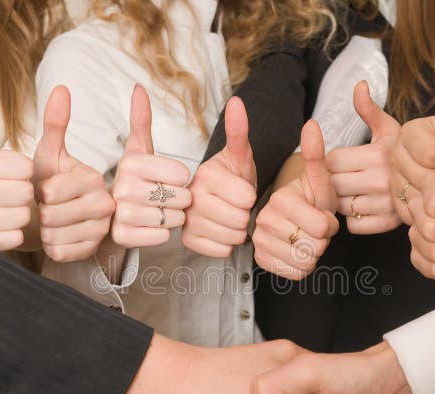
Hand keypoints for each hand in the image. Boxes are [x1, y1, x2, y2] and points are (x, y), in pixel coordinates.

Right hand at [0, 69, 33, 250]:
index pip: (23, 167)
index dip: (25, 170)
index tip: (13, 171)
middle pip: (23, 193)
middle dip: (24, 192)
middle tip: (11, 191)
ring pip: (20, 217)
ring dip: (21, 213)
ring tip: (7, 207)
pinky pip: (12, 239)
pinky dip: (13, 233)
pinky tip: (2, 223)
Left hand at [34, 86, 114, 261]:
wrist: (60, 214)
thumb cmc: (51, 179)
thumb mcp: (50, 152)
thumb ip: (55, 123)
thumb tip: (61, 88)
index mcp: (93, 177)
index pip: (52, 191)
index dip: (39, 192)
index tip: (44, 189)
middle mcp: (105, 204)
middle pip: (53, 215)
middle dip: (41, 212)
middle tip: (46, 207)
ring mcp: (102, 230)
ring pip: (55, 236)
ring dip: (44, 230)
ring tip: (50, 221)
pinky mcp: (94, 250)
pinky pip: (60, 252)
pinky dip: (51, 246)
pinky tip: (55, 237)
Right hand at [111, 84, 191, 247]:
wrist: (108, 213)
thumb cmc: (133, 179)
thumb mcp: (137, 149)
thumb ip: (141, 120)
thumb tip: (139, 87)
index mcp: (132, 163)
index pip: (182, 174)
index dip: (182, 179)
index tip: (169, 179)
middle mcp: (124, 188)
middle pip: (181, 198)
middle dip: (180, 200)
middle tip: (164, 197)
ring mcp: (122, 214)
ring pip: (174, 219)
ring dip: (174, 217)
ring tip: (158, 210)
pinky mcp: (123, 236)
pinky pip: (163, 236)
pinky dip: (163, 233)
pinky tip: (151, 225)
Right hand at [182, 97, 256, 257]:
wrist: (214, 201)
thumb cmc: (230, 178)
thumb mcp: (238, 155)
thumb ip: (238, 131)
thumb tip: (237, 101)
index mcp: (203, 174)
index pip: (246, 198)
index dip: (250, 197)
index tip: (240, 191)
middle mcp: (189, 197)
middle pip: (239, 220)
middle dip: (244, 215)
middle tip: (235, 207)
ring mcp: (184, 221)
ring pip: (232, 237)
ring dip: (237, 231)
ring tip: (228, 218)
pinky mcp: (186, 241)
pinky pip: (222, 250)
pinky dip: (226, 244)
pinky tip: (220, 232)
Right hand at [253, 120, 338, 279]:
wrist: (294, 217)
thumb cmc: (309, 199)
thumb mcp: (318, 179)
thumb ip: (315, 155)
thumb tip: (311, 124)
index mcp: (280, 200)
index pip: (322, 228)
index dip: (330, 225)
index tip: (319, 213)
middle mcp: (263, 220)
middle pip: (314, 246)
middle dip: (321, 239)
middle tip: (312, 227)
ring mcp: (258, 241)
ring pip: (305, 261)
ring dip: (312, 253)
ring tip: (304, 237)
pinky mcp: (260, 260)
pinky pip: (295, 273)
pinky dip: (302, 266)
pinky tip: (296, 251)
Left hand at [329, 81, 400, 233]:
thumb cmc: (405, 154)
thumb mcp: (389, 129)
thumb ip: (369, 109)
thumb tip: (359, 85)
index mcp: (377, 155)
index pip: (331, 161)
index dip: (334, 161)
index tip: (346, 162)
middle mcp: (381, 180)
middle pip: (333, 184)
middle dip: (336, 181)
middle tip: (350, 177)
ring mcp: (384, 204)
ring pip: (342, 206)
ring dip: (345, 201)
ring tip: (359, 191)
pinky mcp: (386, 224)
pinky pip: (354, 224)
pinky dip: (356, 219)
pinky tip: (367, 207)